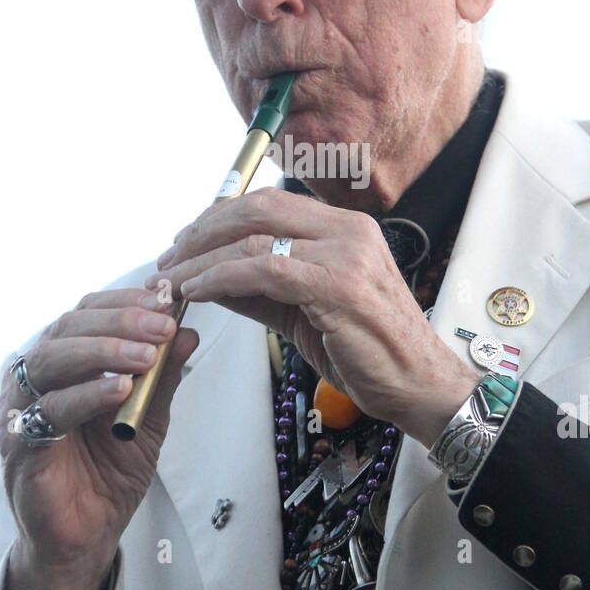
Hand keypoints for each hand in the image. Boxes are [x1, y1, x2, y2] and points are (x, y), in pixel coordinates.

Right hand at [0, 287, 198, 578]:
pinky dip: (86, 395)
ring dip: (104, 351)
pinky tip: (120, 390)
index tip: (166, 299)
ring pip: (52, 359)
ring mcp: (21, 408)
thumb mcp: (148, 418)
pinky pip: (50, 411)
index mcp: (63, 360)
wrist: (88, 535)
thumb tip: (189, 332)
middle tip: (163, 326)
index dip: (125, 301)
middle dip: (120, 321)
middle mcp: (35, 376)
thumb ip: (163, 377)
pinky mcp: (19, 445)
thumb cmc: (109, 470)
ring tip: (147, 356)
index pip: (87, 311)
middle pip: (69, 328)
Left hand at [142, 189, 478, 443]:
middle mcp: (348, 231)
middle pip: (259, 209)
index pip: (271, 203)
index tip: (187, 240)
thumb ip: (262, 290)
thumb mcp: (307, 311)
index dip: (220, 217)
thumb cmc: (370, 353)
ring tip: (173, 279)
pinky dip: (223, 278)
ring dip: (204, 258)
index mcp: (345, 228)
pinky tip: (199, 291)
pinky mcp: (338, 287)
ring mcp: (346, 256)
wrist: (419, 386)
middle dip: (205, 230)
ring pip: (256, 239)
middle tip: (170, 257)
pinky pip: (265, 271)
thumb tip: (210, 277)